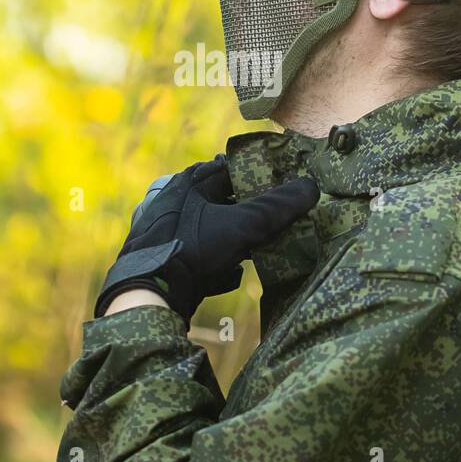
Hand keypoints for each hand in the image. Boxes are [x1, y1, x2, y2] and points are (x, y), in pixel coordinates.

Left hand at [93, 155, 319, 325]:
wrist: (148, 292)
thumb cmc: (193, 247)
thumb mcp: (242, 225)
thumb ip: (278, 208)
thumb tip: (312, 187)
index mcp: (190, 183)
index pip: (232, 168)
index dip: (260, 176)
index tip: (284, 188)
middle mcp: (175, 202)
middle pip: (223, 202)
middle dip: (250, 215)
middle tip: (274, 225)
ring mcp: (166, 232)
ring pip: (211, 230)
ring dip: (235, 242)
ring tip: (256, 252)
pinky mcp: (163, 259)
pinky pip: (197, 256)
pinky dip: (216, 265)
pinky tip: (228, 276)